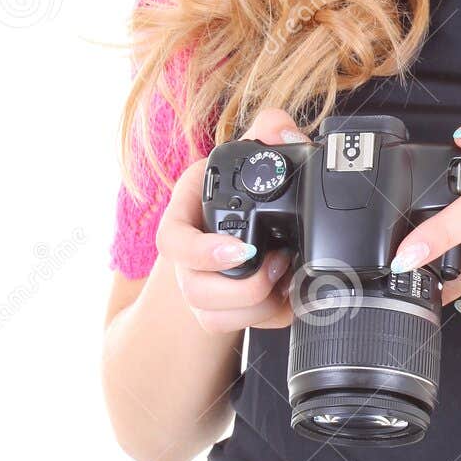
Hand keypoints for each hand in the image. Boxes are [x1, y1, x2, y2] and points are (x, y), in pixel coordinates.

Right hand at [155, 107, 309, 334]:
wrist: (240, 227)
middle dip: (242, 288)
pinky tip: (288, 298)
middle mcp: (188, 257)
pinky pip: (237, 329)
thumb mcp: (250, 155)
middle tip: (279, 265)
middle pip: (195, 289)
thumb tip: (283, 131)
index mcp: (187, 214)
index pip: (171, 241)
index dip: (202, 252)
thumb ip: (269, 131)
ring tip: (286, 280)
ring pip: (213, 318)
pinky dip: (270, 319)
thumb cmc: (239, 190)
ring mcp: (202, 286)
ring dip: (257, 307)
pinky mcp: (223, 310)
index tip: (240, 250)